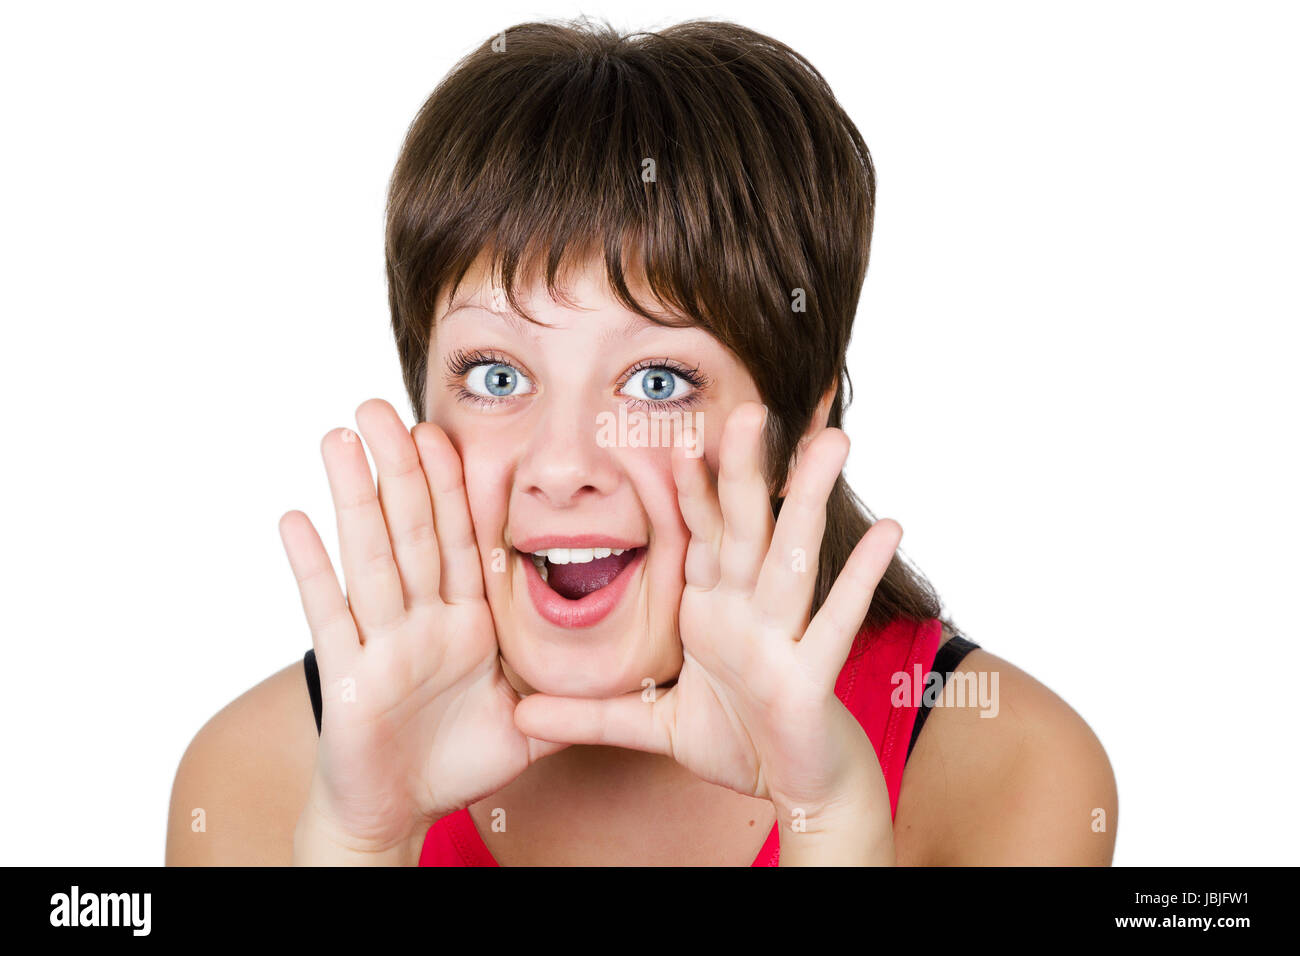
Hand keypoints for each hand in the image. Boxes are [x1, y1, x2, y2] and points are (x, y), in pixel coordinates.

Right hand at [279, 399, 565, 857]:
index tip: (445, 432)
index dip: (452, 488)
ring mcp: (383, 644)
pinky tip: (294, 520)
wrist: (400, 812)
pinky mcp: (349, 677)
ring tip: (339, 438)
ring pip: (371, 558)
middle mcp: (423, 621)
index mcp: (467, 623)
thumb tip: (629, 678)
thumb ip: (567, 698)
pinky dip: (312, 569)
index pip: (461, 541)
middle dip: (400, 469)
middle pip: (412, 532)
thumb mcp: (528, 726)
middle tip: (381, 405)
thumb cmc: (459, 764)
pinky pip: (331, 615)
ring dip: (354, 498)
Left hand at [514, 402, 900, 853]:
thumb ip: (590, 716)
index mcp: (714, 610)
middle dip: (745, 471)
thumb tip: (518, 714)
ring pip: (794, 558)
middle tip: (748, 408)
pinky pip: (835, 621)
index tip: (674, 431)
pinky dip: (858, 578)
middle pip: (746, 528)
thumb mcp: (650, 726)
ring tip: (831, 441)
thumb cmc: (736, 741)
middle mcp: (750, 610)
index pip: (699, 536)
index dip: (689, 489)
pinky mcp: (810, 676)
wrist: (798, 787)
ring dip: (808, 501)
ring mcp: (783, 637)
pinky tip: (889, 528)